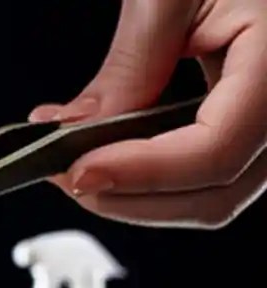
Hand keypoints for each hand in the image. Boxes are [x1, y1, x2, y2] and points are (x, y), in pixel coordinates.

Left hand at [31, 0, 266, 228]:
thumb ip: (132, 65)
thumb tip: (79, 129)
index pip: (216, 150)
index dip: (142, 173)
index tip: (78, 172)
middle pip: (216, 194)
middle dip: (129, 197)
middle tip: (65, 175)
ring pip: (214, 197)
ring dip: (137, 197)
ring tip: (77, 166)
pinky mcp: (256, 130)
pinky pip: (211, 177)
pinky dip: (155, 179)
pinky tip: (111, 157)